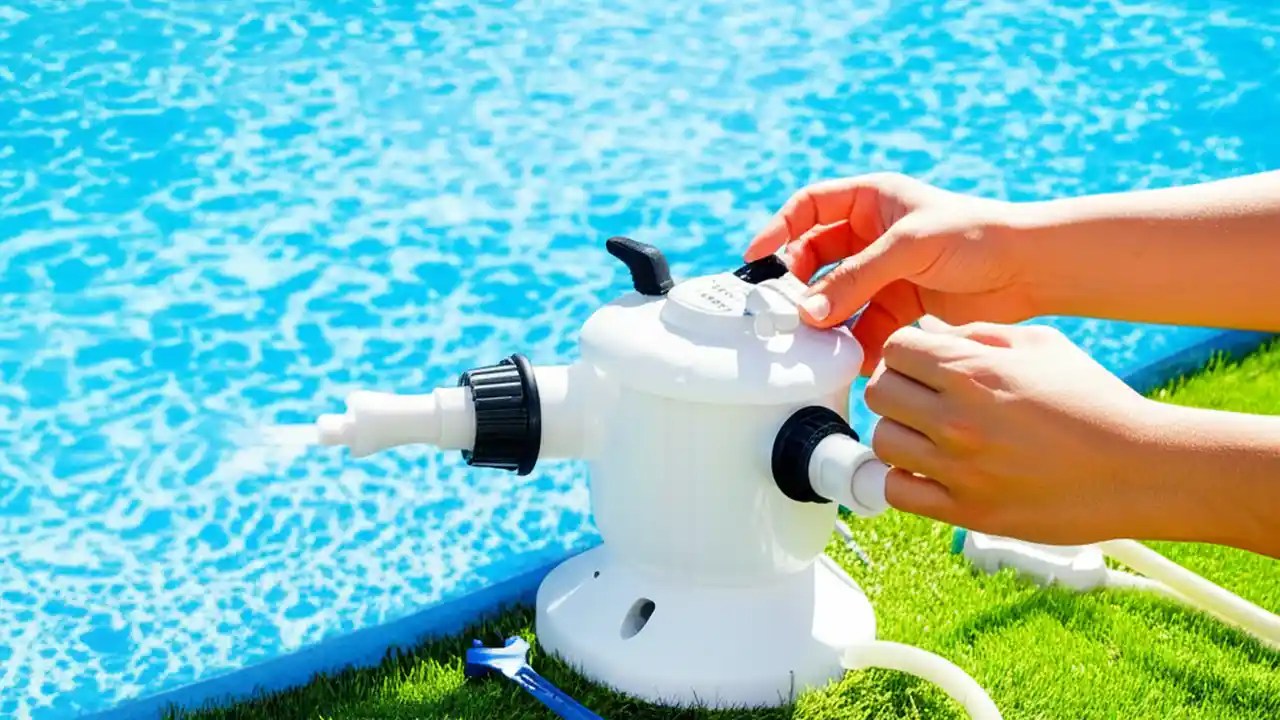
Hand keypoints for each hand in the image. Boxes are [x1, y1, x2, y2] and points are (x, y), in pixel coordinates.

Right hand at [745, 172, 1035, 374]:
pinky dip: (852, 342)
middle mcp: (870, 234)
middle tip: (784, 310)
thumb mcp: (908, 246)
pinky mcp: (898, 307)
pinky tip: (848, 357)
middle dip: (798, 284)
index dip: (779, 230)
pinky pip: (862, 325)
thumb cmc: (976, 235)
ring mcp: (883, 273)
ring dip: (823, 317)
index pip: (808, 208)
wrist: (1029, 269)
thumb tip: (808, 311)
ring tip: (812, 339)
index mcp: (870, 200)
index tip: (757, 258)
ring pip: (835, 296)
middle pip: (814, 258)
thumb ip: (855, 278)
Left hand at [865, 320, 1161, 545]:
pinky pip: (898, 492)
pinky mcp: (967, 511)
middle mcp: (958, 418)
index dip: (905, 353)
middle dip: (897, 389)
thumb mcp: (1041, 346)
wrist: (1139, 468)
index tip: (921, 363)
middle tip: (920, 398)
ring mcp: (959, 468)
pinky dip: (904, 480)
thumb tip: (929, 333)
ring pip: (882, 441)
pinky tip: (929, 472)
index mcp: (975, 371)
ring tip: (926, 435)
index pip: (895, 349)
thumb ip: (978, 335)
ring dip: (899, 434)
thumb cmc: (1094, 402)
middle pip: (878, 393)